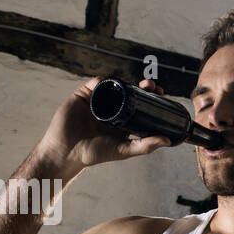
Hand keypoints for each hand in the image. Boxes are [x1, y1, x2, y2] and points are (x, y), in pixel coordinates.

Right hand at [36, 77, 170, 176]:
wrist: (66, 151)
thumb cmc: (94, 153)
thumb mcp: (123, 150)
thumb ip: (144, 146)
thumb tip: (167, 141)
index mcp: (122, 120)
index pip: (140, 105)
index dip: (151, 98)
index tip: (161, 93)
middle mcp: (111, 108)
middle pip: (130, 92)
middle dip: (143, 87)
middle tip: (152, 86)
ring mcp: (97, 100)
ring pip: (115, 85)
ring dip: (128, 80)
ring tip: (140, 83)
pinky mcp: (83, 95)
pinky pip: (95, 83)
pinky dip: (105, 80)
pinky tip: (115, 81)